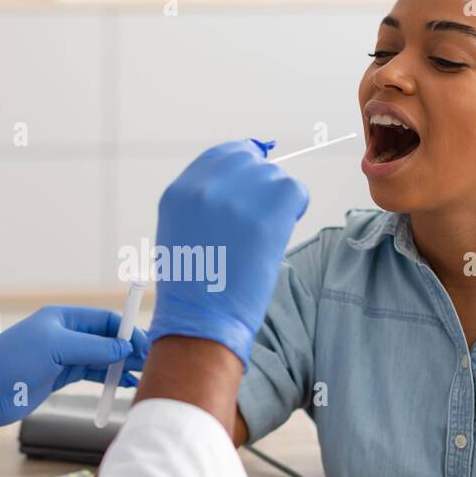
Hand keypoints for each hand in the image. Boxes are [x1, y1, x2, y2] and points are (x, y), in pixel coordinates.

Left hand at [0, 305, 148, 439]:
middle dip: (127, 348)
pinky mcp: (59, 376)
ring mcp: (62, 356)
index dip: (126, 330)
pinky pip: (91, 374)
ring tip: (141, 375)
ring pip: (100, 357)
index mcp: (62, 318)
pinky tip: (123, 384)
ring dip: (121, 365)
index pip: (104, 319)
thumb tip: (124, 346)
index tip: (144, 344)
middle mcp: (64, 334)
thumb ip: (94, 347)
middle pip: (105, 338)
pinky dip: (108, 378)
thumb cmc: (12, 361)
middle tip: (149, 361)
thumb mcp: (57, 349)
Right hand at [148, 139, 308, 367]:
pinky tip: (277, 235)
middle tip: (262, 217)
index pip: (221, 156)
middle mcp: (206, 185)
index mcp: (180, 191)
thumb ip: (202, 203)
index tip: (253, 183)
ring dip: (275, 204)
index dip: (243, 166)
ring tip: (260, 238)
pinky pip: (296, 191)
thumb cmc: (194, 288)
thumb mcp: (180, 233)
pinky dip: (294, 211)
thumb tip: (239, 185)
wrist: (202, 320)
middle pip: (251, 161)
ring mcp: (239, 194)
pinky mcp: (270, 206)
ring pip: (275, 178)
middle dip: (260, 186)